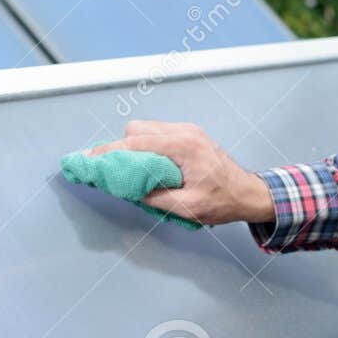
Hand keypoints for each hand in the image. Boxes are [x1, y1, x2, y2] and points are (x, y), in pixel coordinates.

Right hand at [86, 120, 274, 225]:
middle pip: (137, 130)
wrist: (248, 193)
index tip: (90, 159)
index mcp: (183, 146)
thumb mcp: (187, 207)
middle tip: (111, 169)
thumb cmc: (223, 202)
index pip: (136, 143)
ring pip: (146, 129)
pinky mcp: (189, 135)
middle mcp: (184, 132)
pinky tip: (148, 166)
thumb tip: (129, 189)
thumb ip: (155, 198)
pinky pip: (158, 134)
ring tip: (131, 171)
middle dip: (120, 148)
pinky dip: (147, 146)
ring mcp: (187, 130)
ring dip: (134, 147)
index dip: (109, 151)